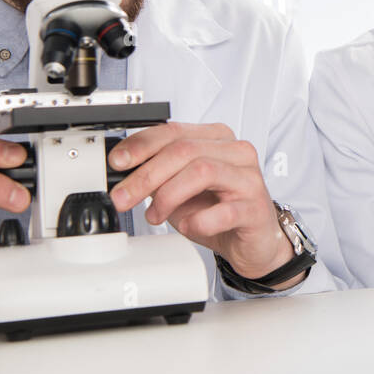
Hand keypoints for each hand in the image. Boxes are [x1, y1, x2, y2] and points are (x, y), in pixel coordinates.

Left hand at [107, 123, 303, 288]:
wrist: (252, 242)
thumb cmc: (218, 211)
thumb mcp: (181, 188)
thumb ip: (159, 175)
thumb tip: (124, 173)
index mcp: (216, 139)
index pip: (174, 131)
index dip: (141, 145)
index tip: (118, 163)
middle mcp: (236, 152)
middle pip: (184, 150)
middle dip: (146, 175)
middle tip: (124, 197)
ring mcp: (249, 178)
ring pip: (202, 171)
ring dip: (168, 196)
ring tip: (155, 215)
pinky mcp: (256, 208)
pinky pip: (223, 211)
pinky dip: (198, 221)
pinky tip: (190, 226)